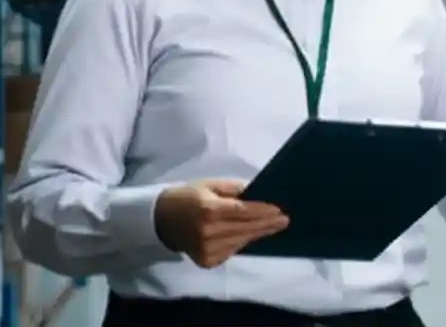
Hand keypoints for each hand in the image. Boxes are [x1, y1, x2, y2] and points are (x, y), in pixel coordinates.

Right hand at [154, 178, 289, 268]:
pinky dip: (242, 241)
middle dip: (267, 224)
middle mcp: (209, 233)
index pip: (244, 212)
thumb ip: (235, 190)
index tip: (280, 210)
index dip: (263, 211)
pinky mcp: (207, 261)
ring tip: (273, 226)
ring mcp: (207, 250)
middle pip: (246, 229)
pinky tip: (251, 234)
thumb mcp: (210, 185)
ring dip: (257, 233)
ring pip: (241, 241)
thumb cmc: (188, 197)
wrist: (160, 220)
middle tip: (285, 220)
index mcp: (209, 210)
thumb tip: (258, 194)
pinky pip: (232, 250)